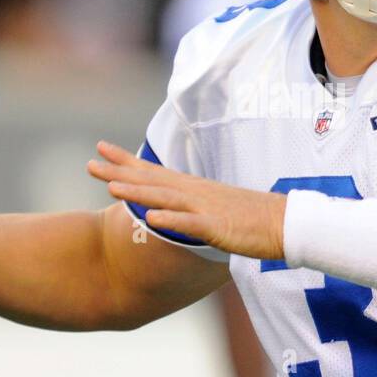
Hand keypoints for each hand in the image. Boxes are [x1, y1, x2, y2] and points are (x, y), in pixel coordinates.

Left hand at [87, 141, 286, 260]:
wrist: (287, 223)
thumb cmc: (252, 218)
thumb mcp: (216, 208)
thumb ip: (192, 206)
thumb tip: (171, 209)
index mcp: (194, 188)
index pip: (154, 171)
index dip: (126, 160)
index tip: (100, 149)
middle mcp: (195, 193)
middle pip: (152, 180)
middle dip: (120, 172)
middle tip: (90, 164)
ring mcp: (206, 209)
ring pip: (166, 198)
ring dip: (139, 193)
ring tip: (111, 188)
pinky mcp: (218, 227)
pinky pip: (191, 224)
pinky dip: (171, 220)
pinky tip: (151, 219)